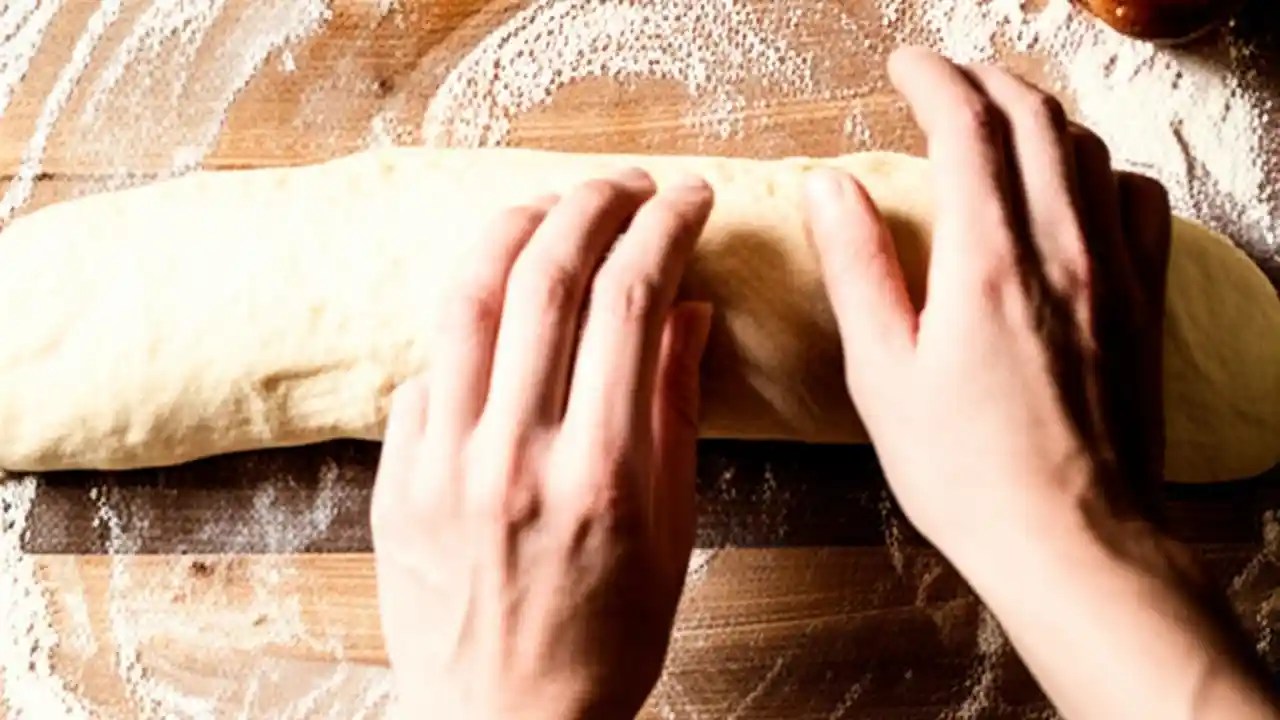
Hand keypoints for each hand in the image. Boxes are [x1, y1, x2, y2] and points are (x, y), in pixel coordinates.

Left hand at [371, 170, 713, 718]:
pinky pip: (428, 364)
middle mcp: (515, 455)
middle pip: (548, 276)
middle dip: (594, 204)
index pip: (632, 302)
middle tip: (626, 185)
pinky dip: (468, 314)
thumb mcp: (671, 535)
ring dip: (517, 228)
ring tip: (554, 205)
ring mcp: (442, 462)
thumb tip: (686, 313)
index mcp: (601, 473)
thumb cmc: (604, 645)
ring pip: (469, 298)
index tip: (687, 200)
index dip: (664, 229)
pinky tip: (498, 301)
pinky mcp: (395, 476)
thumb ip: (674, 413)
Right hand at [804, 47, 1277, 718]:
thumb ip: (858, 268)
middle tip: (943, 80)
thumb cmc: (968, 473)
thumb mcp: (883, 374)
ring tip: (998, 115)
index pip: (967, 127)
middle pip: (1034, 119)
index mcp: (987, 262)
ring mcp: (1113, 273)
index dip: (933, 79)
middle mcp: (1061, 249)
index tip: (904, 67)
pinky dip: (1099, 168)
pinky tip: (1075, 185)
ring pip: (1088, 149)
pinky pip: (1136, 201)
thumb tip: (831, 187)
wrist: (1074, 541)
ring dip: (1039, 113)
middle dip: (983, 80)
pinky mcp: (1142, 304)